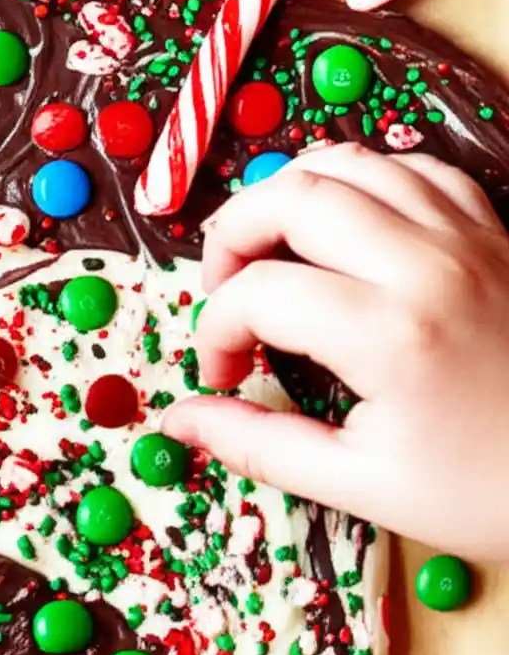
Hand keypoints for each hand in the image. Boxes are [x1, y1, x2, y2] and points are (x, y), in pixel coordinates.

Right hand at [163, 143, 508, 561]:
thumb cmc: (491, 491)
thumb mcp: (363, 484)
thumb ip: (259, 445)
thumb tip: (177, 421)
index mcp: (390, 332)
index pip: (255, 294)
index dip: (213, 332)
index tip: (223, 378)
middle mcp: (426, 263)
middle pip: (289, 195)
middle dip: (230, 239)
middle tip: (224, 296)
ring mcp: (466, 236)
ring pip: (347, 162)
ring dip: (286, 198)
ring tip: (270, 256)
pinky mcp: (492, 230)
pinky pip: (410, 168)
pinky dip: (357, 183)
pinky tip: (342, 232)